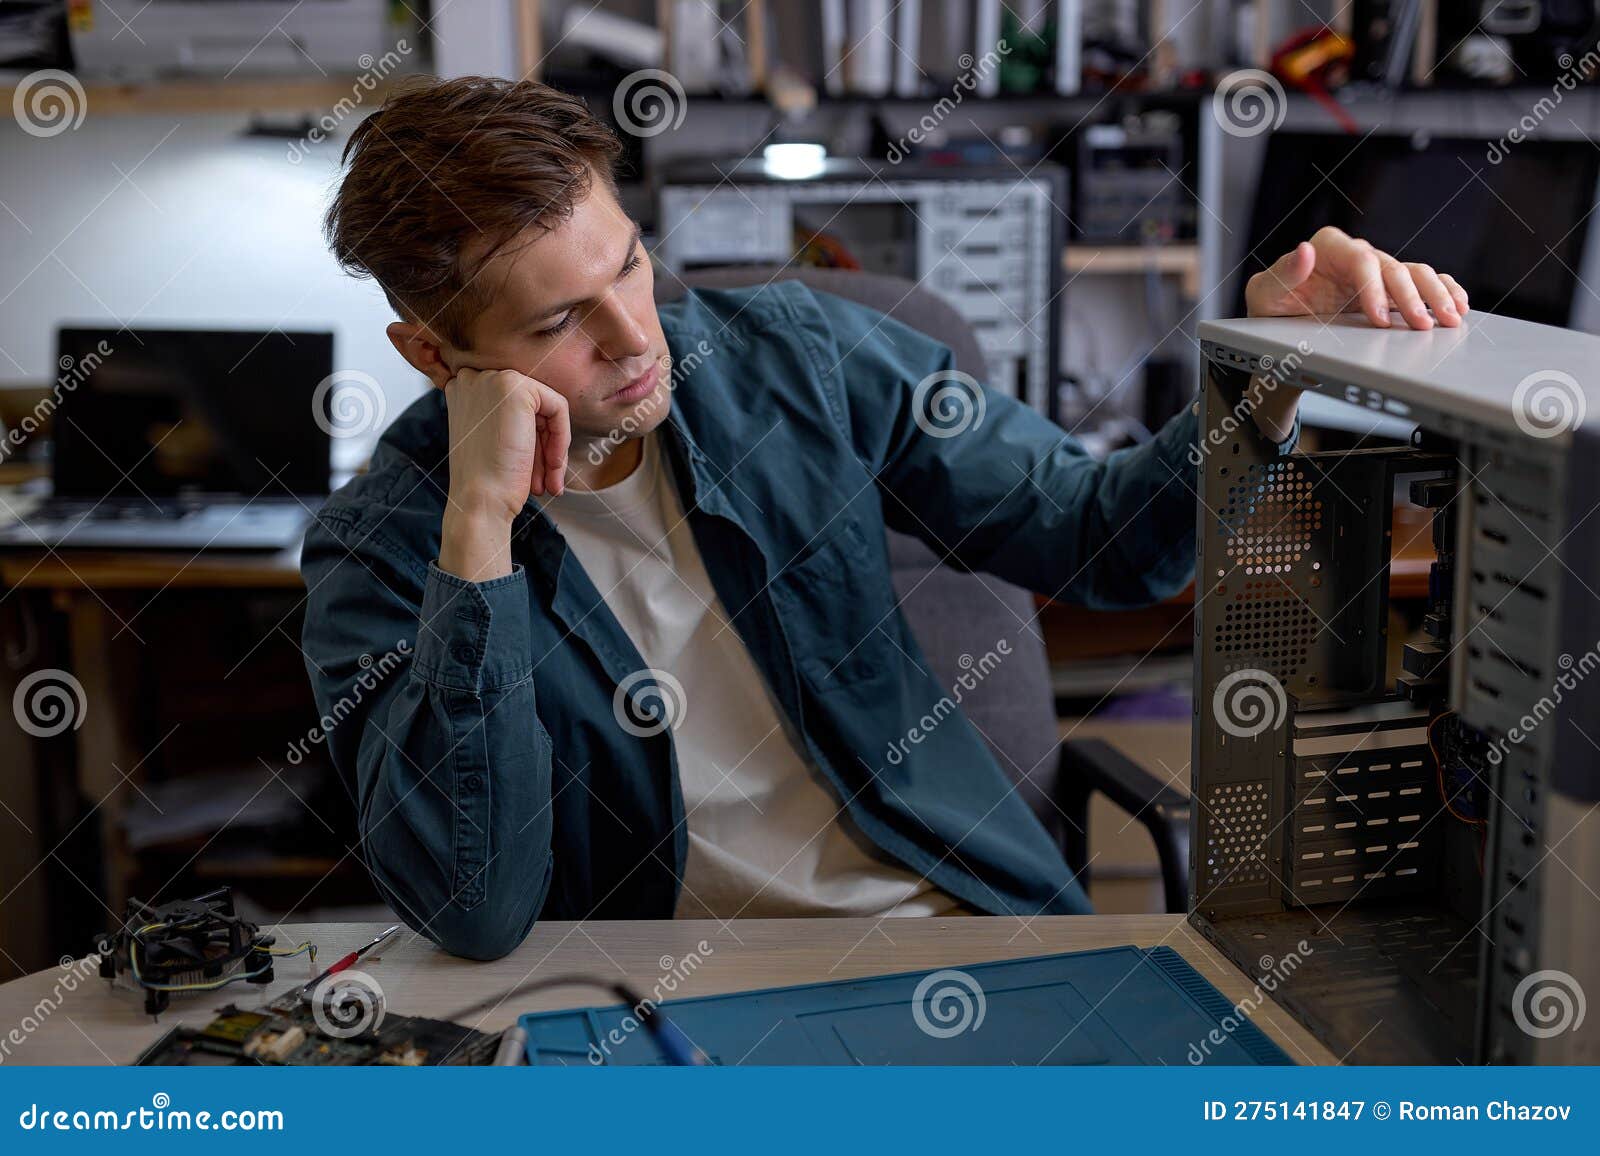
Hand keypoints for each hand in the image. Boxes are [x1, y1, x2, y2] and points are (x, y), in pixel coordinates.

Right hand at [437, 367, 569, 582]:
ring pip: (547, 409)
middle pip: (531, 407)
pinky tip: (553, 467)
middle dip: (543, 446)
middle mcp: (473, 378)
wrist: (479, 501)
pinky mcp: (515, 387)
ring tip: (550, 483)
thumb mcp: (493, 439)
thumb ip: (510, 418)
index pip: (513, 407)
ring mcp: (492, 379)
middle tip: (545, 481)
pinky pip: (558, 408)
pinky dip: (561, 440)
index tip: (530, 470)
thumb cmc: (485, 481)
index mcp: (463, 390)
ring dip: (553, 449)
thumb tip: (548, 413)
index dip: (528, 438)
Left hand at [1246, 225, 1469, 329]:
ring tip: (1449, 319)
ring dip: (1435, 295)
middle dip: (1411, 297)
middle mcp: (1358, 254)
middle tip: (1423, 325)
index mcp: (1329, 247)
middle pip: (1393, 268)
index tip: (1379, 318)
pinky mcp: (1389, 288)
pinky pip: (1424, 282)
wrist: (1279, 326)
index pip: (1361, 260)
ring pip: (1415, 273)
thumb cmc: (1271, 305)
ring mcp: (1377, 271)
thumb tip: (1305, 250)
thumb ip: (1283, 273)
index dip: (1374, 289)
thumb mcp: (1265, 293)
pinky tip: (1458, 306)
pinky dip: (1443, 291)